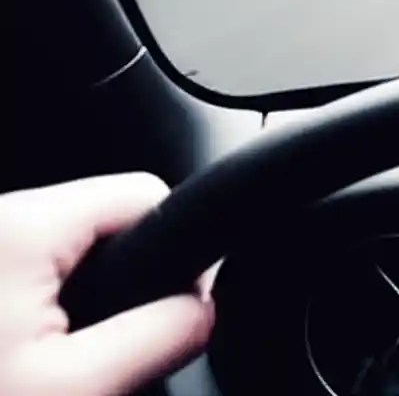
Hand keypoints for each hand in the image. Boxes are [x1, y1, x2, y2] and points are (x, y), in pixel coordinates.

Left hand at [0, 174, 214, 395]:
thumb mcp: (76, 387)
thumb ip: (160, 336)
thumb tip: (205, 310)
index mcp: (22, 227)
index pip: (144, 193)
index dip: (176, 250)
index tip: (164, 308)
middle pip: (110, 217)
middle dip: (125, 278)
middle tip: (98, 350)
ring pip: (73, 243)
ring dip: (87, 293)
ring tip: (57, 356)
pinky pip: (38, 264)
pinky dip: (50, 300)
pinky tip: (30, 349)